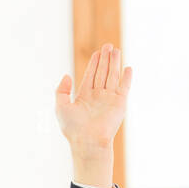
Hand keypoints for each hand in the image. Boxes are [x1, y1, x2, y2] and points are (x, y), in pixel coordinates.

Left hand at [55, 43, 132, 185]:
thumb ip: (61, 90)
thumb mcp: (60, 107)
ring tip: (116, 50)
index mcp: (84, 97)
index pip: (91, 75)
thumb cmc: (73, 128)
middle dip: (105, 59)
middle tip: (108, 46)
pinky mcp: (119, 104)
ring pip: (112, 76)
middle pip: (102, 73)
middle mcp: (98, 96)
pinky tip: (128, 68)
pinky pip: (124, 87)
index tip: (97, 52)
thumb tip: (67, 75)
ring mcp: (109, 99)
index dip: (94, 63)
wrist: (88, 142)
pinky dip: (126, 78)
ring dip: (115, 63)